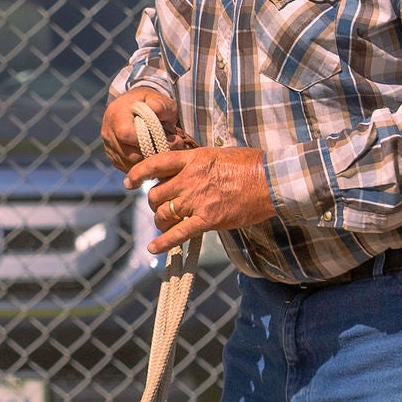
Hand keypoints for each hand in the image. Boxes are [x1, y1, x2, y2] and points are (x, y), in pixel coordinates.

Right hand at [99, 86, 183, 173]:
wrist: (134, 106)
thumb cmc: (149, 102)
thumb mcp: (158, 98)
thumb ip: (161, 105)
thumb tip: (157, 110)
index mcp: (116, 113)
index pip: (126, 133)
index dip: (146, 140)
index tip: (164, 138)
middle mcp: (108, 131)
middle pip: (129, 153)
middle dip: (152, 154)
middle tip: (169, 147)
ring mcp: (108, 146)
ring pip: (129, 164)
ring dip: (148, 161)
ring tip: (162, 151)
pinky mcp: (113, 156)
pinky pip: (127, 168)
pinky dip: (142, 165)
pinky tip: (153, 156)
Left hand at [129, 144, 273, 254]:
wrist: (272, 180)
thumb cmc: (252, 164)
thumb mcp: (219, 153)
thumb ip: (199, 161)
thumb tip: (188, 168)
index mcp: (192, 159)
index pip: (155, 164)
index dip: (138, 173)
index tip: (129, 182)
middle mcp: (189, 179)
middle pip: (156, 194)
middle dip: (154, 203)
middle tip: (161, 207)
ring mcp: (197, 200)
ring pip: (164, 213)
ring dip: (161, 221)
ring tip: (164, 225)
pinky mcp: (208, 219)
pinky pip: (179, 233)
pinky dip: (163, 242)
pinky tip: (153, 248)